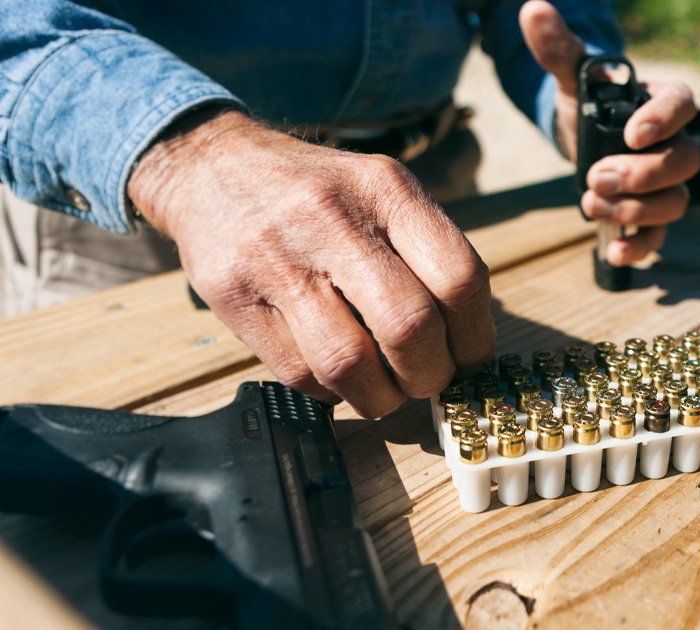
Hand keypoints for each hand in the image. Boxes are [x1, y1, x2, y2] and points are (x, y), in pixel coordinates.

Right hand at [129, 109, 494, 418]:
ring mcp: (277, 258)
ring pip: (349, 361)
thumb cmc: (317, 193)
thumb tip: (466, 342)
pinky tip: (337, 374)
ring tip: (385, 389)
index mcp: (386, 190)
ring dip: (380, 396)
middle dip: (430, 374)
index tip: (471, 356)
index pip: (459, 277)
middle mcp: (333, 219)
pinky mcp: (232, 295)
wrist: (210, 164)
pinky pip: (297, 372)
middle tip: (428, 380)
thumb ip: (426, 254)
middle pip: (409, 326)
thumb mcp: (381, 191)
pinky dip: (330, 390)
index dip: (476, 335)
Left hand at [519, 1, 699, 265]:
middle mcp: (674, 143)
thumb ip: (558, 48)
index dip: (665, 120)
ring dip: (636, 210)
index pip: (684, 104)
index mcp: (662, 102)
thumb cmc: (587, 101)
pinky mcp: (651, 214)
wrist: (582, 135)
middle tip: (597, 177)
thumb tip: (533, 10)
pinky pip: (660, 235)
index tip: (632, 134)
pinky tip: (611, 253)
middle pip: (685, 161)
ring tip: (590, 204)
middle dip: (642, 175)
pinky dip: (639, 247)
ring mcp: (666, 183)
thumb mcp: (571, 76)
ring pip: (676, 201)